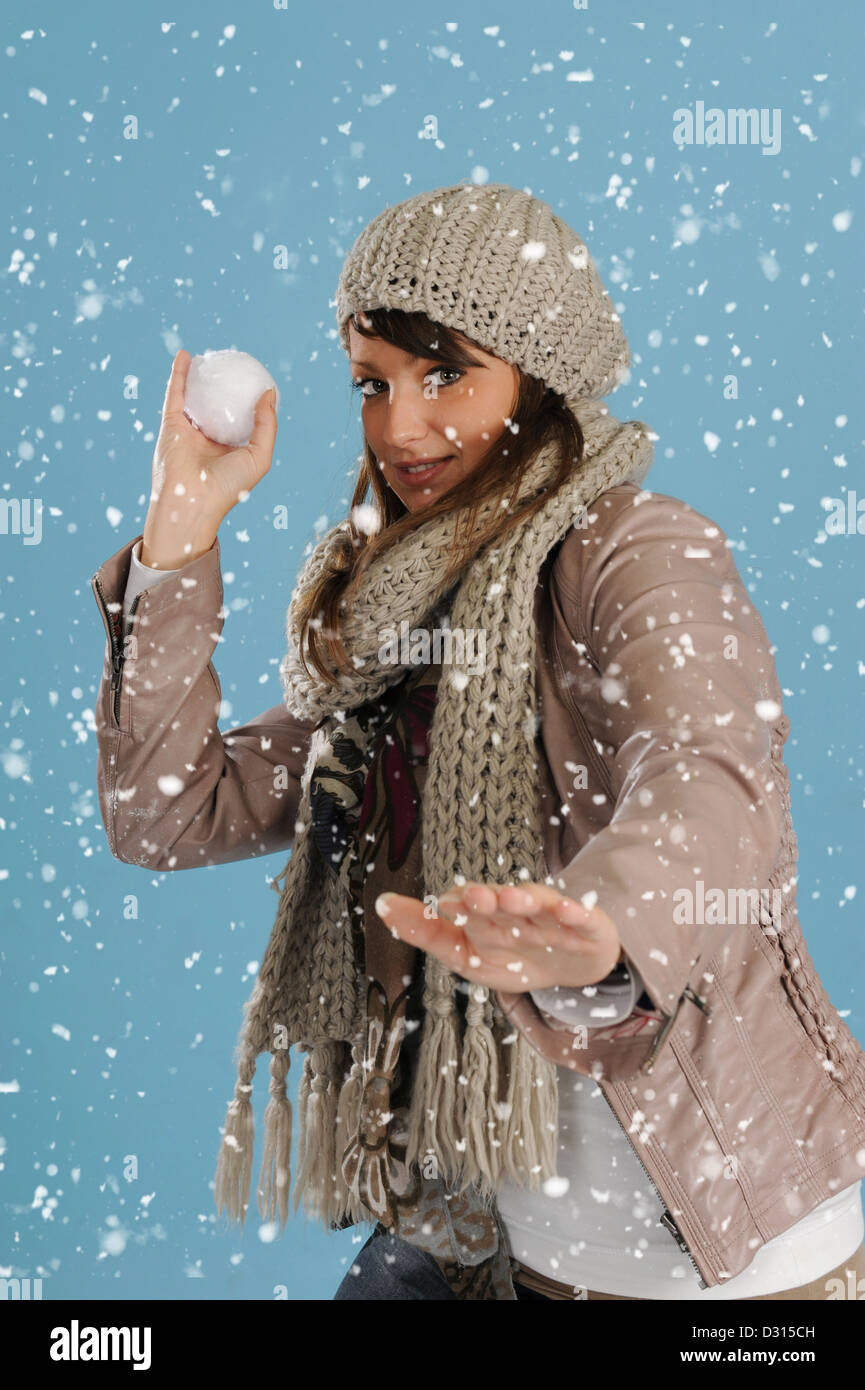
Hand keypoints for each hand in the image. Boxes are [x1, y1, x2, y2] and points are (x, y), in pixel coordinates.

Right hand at [141, 349, 277, 568]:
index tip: (258, 383)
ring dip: (199, 376)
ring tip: (209, 357)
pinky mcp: (171, 424)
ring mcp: (188, 431)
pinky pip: (175, 394)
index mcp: (229, 450)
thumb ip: (267, 426)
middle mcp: (208, 440)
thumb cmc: (229, 485)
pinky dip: (179, 374)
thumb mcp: (260, 457)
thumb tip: (269, 394)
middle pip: (217, 407)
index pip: (242, 421)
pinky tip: (186, 356)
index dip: (250, 403)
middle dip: (224, 387)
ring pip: (194, 397)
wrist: (193, 500)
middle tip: (234, 366)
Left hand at [374, 880, 622, 993]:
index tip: (441, 905)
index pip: (468, 905)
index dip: (457, 906)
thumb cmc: (515, 956)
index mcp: (488, 914)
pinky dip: (576, 912)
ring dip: (525, 898)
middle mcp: (518, 908)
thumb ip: (427, 933)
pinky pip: (581, 916)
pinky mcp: (586, 924)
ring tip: (513, 898)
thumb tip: (381, 905)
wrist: (573, 969)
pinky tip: (568, 911)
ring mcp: (553, 915)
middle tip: (472, 897)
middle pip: (501, 901)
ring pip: (538, 903)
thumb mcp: (468, 956)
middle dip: (487, 899)